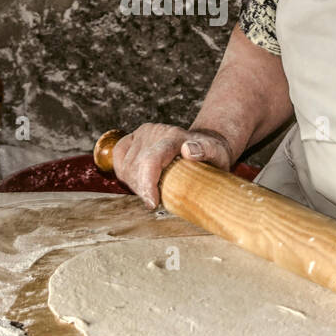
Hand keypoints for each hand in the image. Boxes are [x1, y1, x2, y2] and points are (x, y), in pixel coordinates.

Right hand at [110, 123, 234, 209]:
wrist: (202, 143)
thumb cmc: (211, 153)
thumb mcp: (217, 153)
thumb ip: (206, 150)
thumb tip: (188, 150)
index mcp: (173, 137)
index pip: (151, 161)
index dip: (147, 184)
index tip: (152, 203)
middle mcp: (153, 132)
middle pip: (136, 168)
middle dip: (143, 190)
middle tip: (156, 201)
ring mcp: (140, 134)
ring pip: (125, 167)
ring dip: (135, 185)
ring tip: (151, 191)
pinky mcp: (131, 138)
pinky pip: (118, 158)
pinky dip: (125, 174)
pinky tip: (139, 182)